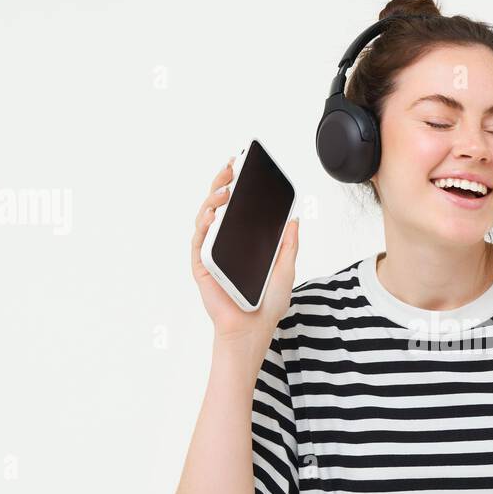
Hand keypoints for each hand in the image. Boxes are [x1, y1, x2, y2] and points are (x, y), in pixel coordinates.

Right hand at [190, 156, 299, 341]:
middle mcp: (225, 243)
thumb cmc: (267, 304)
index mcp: (243, 240)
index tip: (241, 163)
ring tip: (226, 190)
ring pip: (205, 218)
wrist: (253, 329)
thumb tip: (294, 218)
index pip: (237, 206)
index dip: (237, 184)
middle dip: (222, 183)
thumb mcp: (285, 268)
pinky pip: (198, 241)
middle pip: (218, 206)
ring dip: (213, 200)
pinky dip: (203, 226)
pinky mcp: (202, 266)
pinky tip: (212, 215)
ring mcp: (211, 253)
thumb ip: (288, 244)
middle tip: (231, 167)